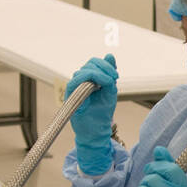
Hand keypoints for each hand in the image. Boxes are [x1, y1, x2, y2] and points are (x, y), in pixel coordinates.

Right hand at [67, 54, 118, 173]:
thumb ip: (109, 75)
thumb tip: (110, 55)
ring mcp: (74, 88)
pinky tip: (98, 87)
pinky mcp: (70, 95)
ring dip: (98, 74)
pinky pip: (75, 81)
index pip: (95, 63)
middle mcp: (80, 81)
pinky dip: (87, 80)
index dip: (106, 65)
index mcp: (90, 79)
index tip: (115, 76)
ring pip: (83, 71)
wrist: (95, 132)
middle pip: (90, 63)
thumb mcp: (110, 91)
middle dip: (103, 68)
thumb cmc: (101, 113)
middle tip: (113, 79)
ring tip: (107, 85)